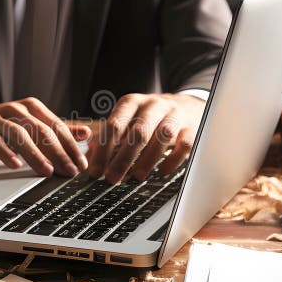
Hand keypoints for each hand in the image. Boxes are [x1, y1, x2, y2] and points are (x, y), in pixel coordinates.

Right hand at [0, 97, 90, 176]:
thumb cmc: (1, 123)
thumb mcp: (30, 123)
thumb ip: (57, 128)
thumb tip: (87, 133)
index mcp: (32, 108)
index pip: (56, 126)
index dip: (71, 146)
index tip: (81, 164)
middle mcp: (16, 110)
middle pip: (41, 131)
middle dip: (58, 153)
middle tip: (69, 171)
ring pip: (20, 135)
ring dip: (35, 155)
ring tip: (47, 171)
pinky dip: (6, 153)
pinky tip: (15, 165)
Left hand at [87, 93, 204, 183]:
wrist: (189, 105)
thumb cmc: (152, 117)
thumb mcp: (130, 119)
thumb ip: (111, 136)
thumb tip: (89, 156)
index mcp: (132, 103)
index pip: (114, 125)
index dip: (103, 150)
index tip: (95, 171)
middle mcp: (153, 105)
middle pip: (138, 132)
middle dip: (123, 158)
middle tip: (112, 179)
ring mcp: (175, 115)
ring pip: (163, 136)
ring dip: (147, 159)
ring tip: (136, 178)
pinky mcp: (192, 127)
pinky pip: (184, 144)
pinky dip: (172, 160)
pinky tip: (162, 172)